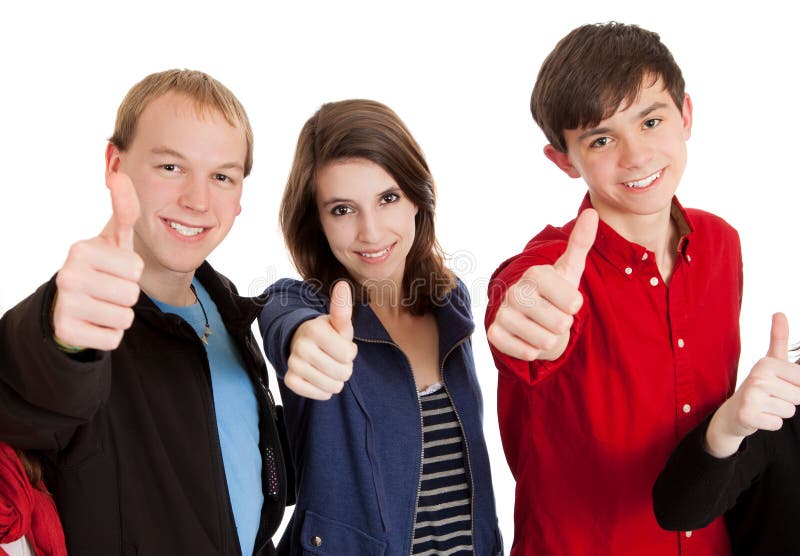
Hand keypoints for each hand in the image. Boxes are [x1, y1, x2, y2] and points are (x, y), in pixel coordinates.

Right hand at [52, 172, 143, 350]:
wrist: (73, 303)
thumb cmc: (102, 267)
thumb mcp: (114, 239)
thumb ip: (125, 209)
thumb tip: (120, 175)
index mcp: (81, 249)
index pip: (136, 268)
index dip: (132, 272)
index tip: (114, 268)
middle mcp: (67, 275)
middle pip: (131, 294)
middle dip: (127, 294)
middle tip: (109, 288)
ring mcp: (65, 304)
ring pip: (124, 318)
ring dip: (120, 315)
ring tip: (103, 304)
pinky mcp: (67, 331)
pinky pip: (113, 339)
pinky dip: (111, 334)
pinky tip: (95, 322)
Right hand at [285, 280, 357, 399]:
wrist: (303, 343)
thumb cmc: (327, 334)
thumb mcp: (338, 323)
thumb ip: (342, 309)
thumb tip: (343, 285)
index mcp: (314, 329)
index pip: (348, 355)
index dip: (350, 352)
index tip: (341, 344)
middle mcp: (301, 346)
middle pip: (342, 373)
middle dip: (344, 367)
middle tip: (334, 357)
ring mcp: (293, 364)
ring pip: (332, 386)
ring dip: (335, 379)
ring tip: (328, 366)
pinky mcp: (290, 380)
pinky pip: (318, 394)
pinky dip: (323, 390)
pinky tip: (319, 377)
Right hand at [487, 208, 597, 360]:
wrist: (527, 316)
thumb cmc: (553, 293)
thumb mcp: (569, 270)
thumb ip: (580, 243)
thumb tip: (591, 212)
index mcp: (535, 274)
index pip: (573, 302)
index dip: (574, 306)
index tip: (566, 300)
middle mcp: (515, 291)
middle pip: (560, 324)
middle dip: (562, 325)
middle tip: (552, 315)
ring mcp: (502, 312)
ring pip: (545, 341)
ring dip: (548, 339)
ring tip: (541, 326)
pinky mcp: (494, 334)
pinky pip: (526, 352)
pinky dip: (532, 350)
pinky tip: (527, 338)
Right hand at [705, 313, 799, 457]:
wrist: (733, 411)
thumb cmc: (758, 386)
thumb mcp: (771, 361)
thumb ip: (778, 338)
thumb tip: (779, 312)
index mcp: (766, 363)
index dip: (795, 386)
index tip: (779, 385)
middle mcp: (757, 377)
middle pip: (798, 397)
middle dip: (788, 400)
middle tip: (770, 397)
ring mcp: (751, 396)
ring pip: (789, 411)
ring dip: (778, 412)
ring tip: (764, 406)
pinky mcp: (747, 415)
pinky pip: (777, 423)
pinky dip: (770, 423)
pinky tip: (758, 416)